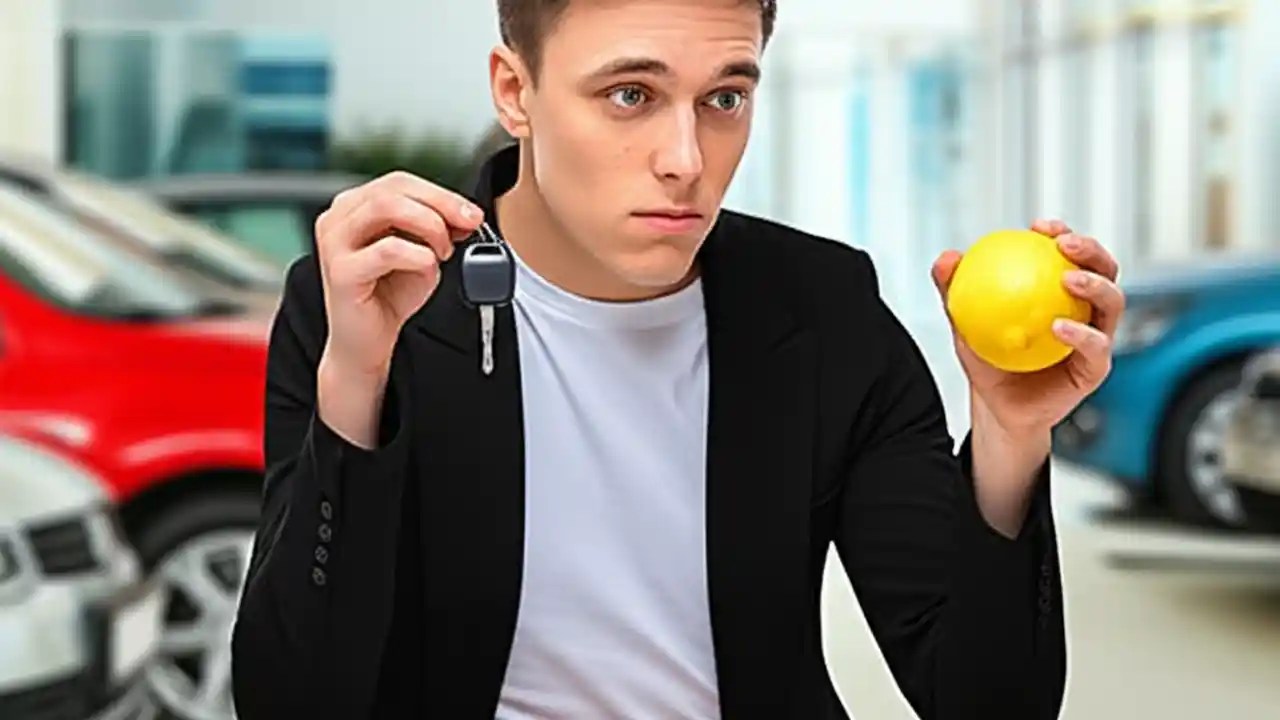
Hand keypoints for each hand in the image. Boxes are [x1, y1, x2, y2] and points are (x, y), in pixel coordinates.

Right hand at [315, 171, 483, 378]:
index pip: (400, 182)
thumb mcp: (422, 252)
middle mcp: (338, 218)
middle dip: (441, 205)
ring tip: (442, 252)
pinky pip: (388, 249)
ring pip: (386, 207)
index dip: (441, 194)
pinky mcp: (341, 271)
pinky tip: (427, 267)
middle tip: (467, 226)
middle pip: (394, 188)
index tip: (472, 213)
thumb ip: (436, 228)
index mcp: (355, 207)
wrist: (368, 342)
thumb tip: (465, 214)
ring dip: (429, 226)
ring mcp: (335, 242)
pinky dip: (419, 256)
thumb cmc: (389, 296)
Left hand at [932, 219, 1125, 438]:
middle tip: (1064, 244)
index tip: (1040, 227)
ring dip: (1095, 284)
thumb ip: (955, 290)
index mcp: (1061, 292)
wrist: (996, 407)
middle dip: (1091, 249)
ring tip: (1068, 279)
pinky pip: (1096, 347)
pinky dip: (1081, 334)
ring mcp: (1096, 337)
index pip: (1071, 254)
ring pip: (1113, 302)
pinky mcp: (1096, 368)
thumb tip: (947, 258)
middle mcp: (1086, 310)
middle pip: (1105, 269)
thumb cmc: (987, 360)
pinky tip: (1059, 326)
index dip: (1063, 234)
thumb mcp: (965, 322)